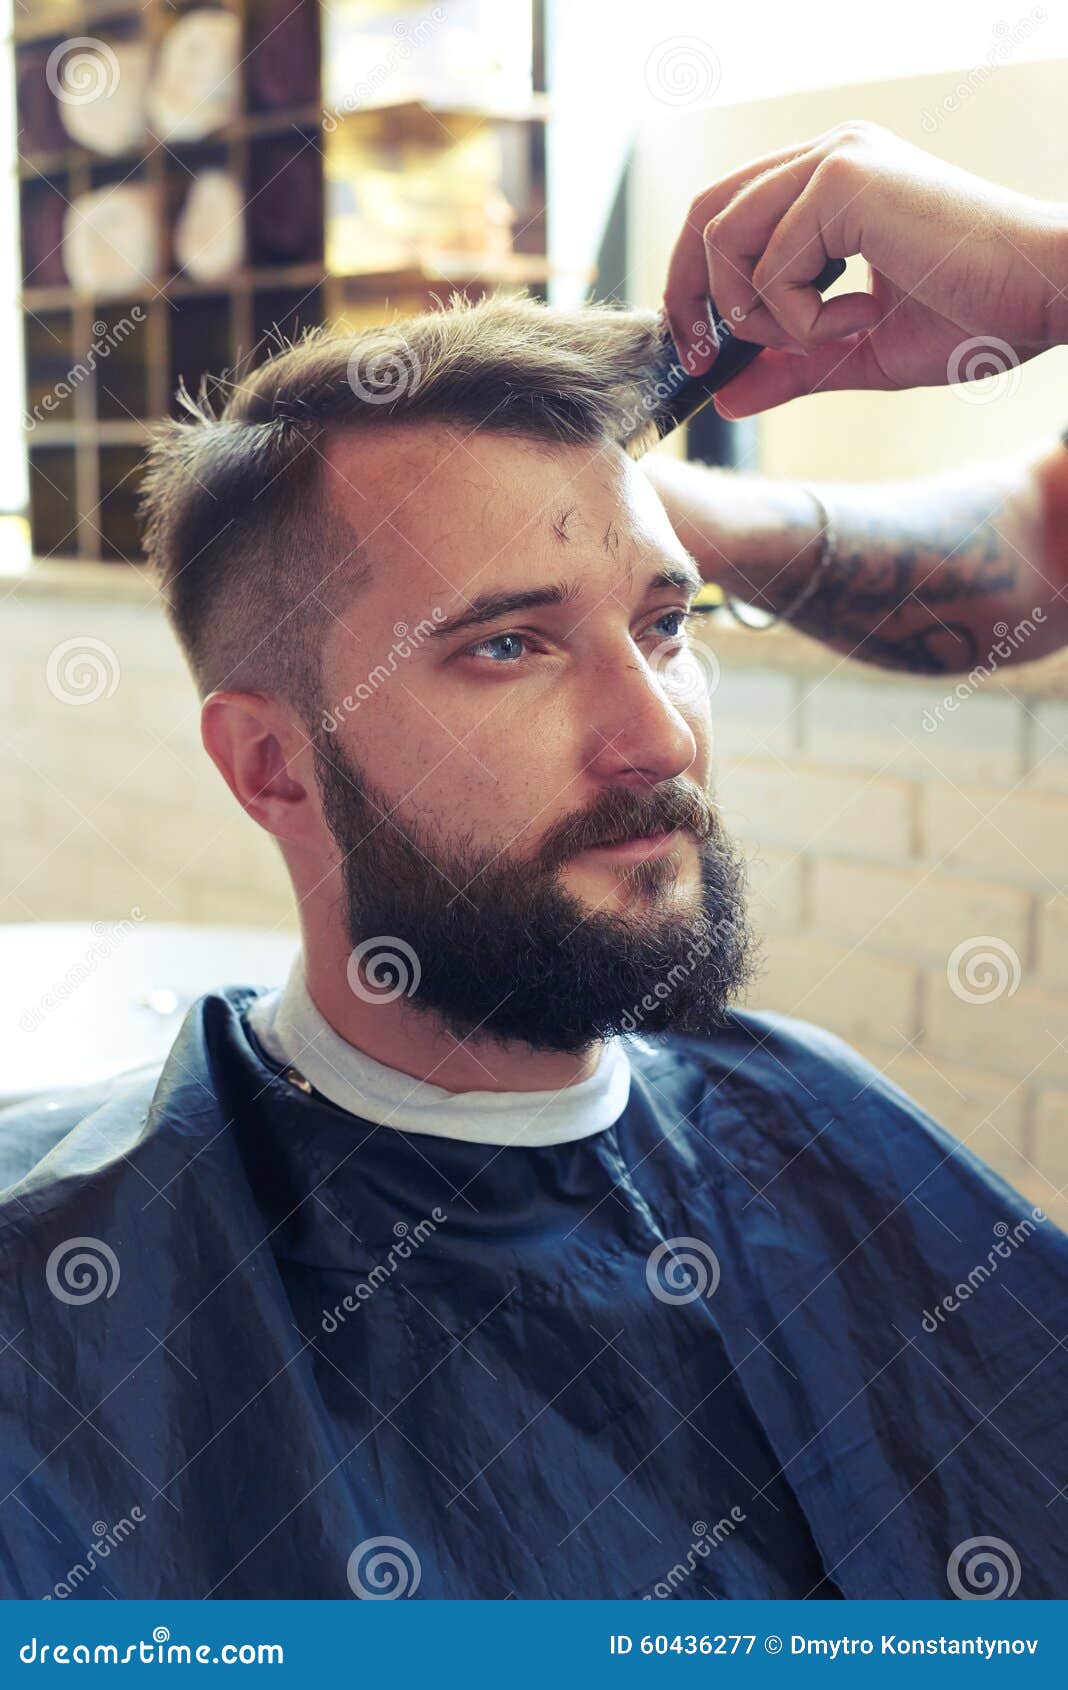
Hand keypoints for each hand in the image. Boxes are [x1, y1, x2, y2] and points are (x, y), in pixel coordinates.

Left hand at [663, 121, 1067, 418]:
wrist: (1041, 299)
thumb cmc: (973, 319)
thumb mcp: (859, 353)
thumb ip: (791, 367)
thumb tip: (724, 396)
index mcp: (831, 183)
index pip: (725, 216)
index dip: (694, 286)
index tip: (701, 355)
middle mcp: (828, 157)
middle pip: (706, 216)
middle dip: (692, 299)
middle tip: (708, 362)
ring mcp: (835, 159)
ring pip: (725, 239)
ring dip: (761, 313)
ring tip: (834, 331)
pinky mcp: (844, 180)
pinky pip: (770, 266)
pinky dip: (802, 317)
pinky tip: (867, 313)